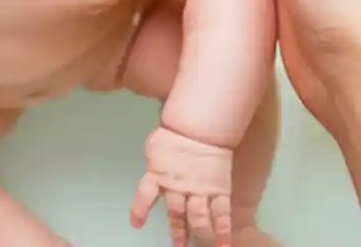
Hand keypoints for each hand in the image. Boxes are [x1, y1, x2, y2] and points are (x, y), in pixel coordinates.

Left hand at [130, 127, 232, 246]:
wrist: (201, 125)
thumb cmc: (175, 132)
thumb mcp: (156, 147)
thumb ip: (155, 163)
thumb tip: (154, 168)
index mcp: (158, 174)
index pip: (144, 196)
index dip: (139, 211)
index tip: (136, 224)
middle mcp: (177, 187)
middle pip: (176, 213)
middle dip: (177, 231)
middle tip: (178, 246)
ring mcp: (200, 190)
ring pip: (198, 217)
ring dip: (198, 234)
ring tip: (199, 244)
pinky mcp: (220, 190)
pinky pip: (222, 213)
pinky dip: (223, 231)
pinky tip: (224, 244)